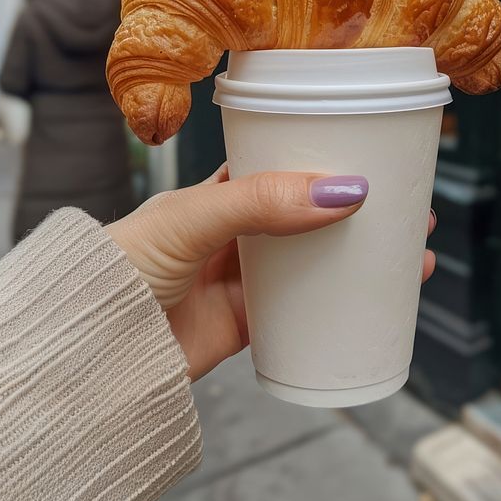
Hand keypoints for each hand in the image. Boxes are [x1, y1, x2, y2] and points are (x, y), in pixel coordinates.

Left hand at [107, 166, 436, 380]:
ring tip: (410, 251)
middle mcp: (234, 231)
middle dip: (356, 208)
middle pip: (308, 213)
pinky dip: (339, 307)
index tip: (372, 153)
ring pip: (313, 261)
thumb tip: (344, 191)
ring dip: (360, 255)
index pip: (281, 162)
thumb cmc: (124, 264)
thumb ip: (261, 202)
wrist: (89, 348)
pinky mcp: (244, 324)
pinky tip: (375, 302)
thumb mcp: (192, 217)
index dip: (326, 158)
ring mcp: (241, 277)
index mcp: (218, 192)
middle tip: (407, 203)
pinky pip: (303, 312)